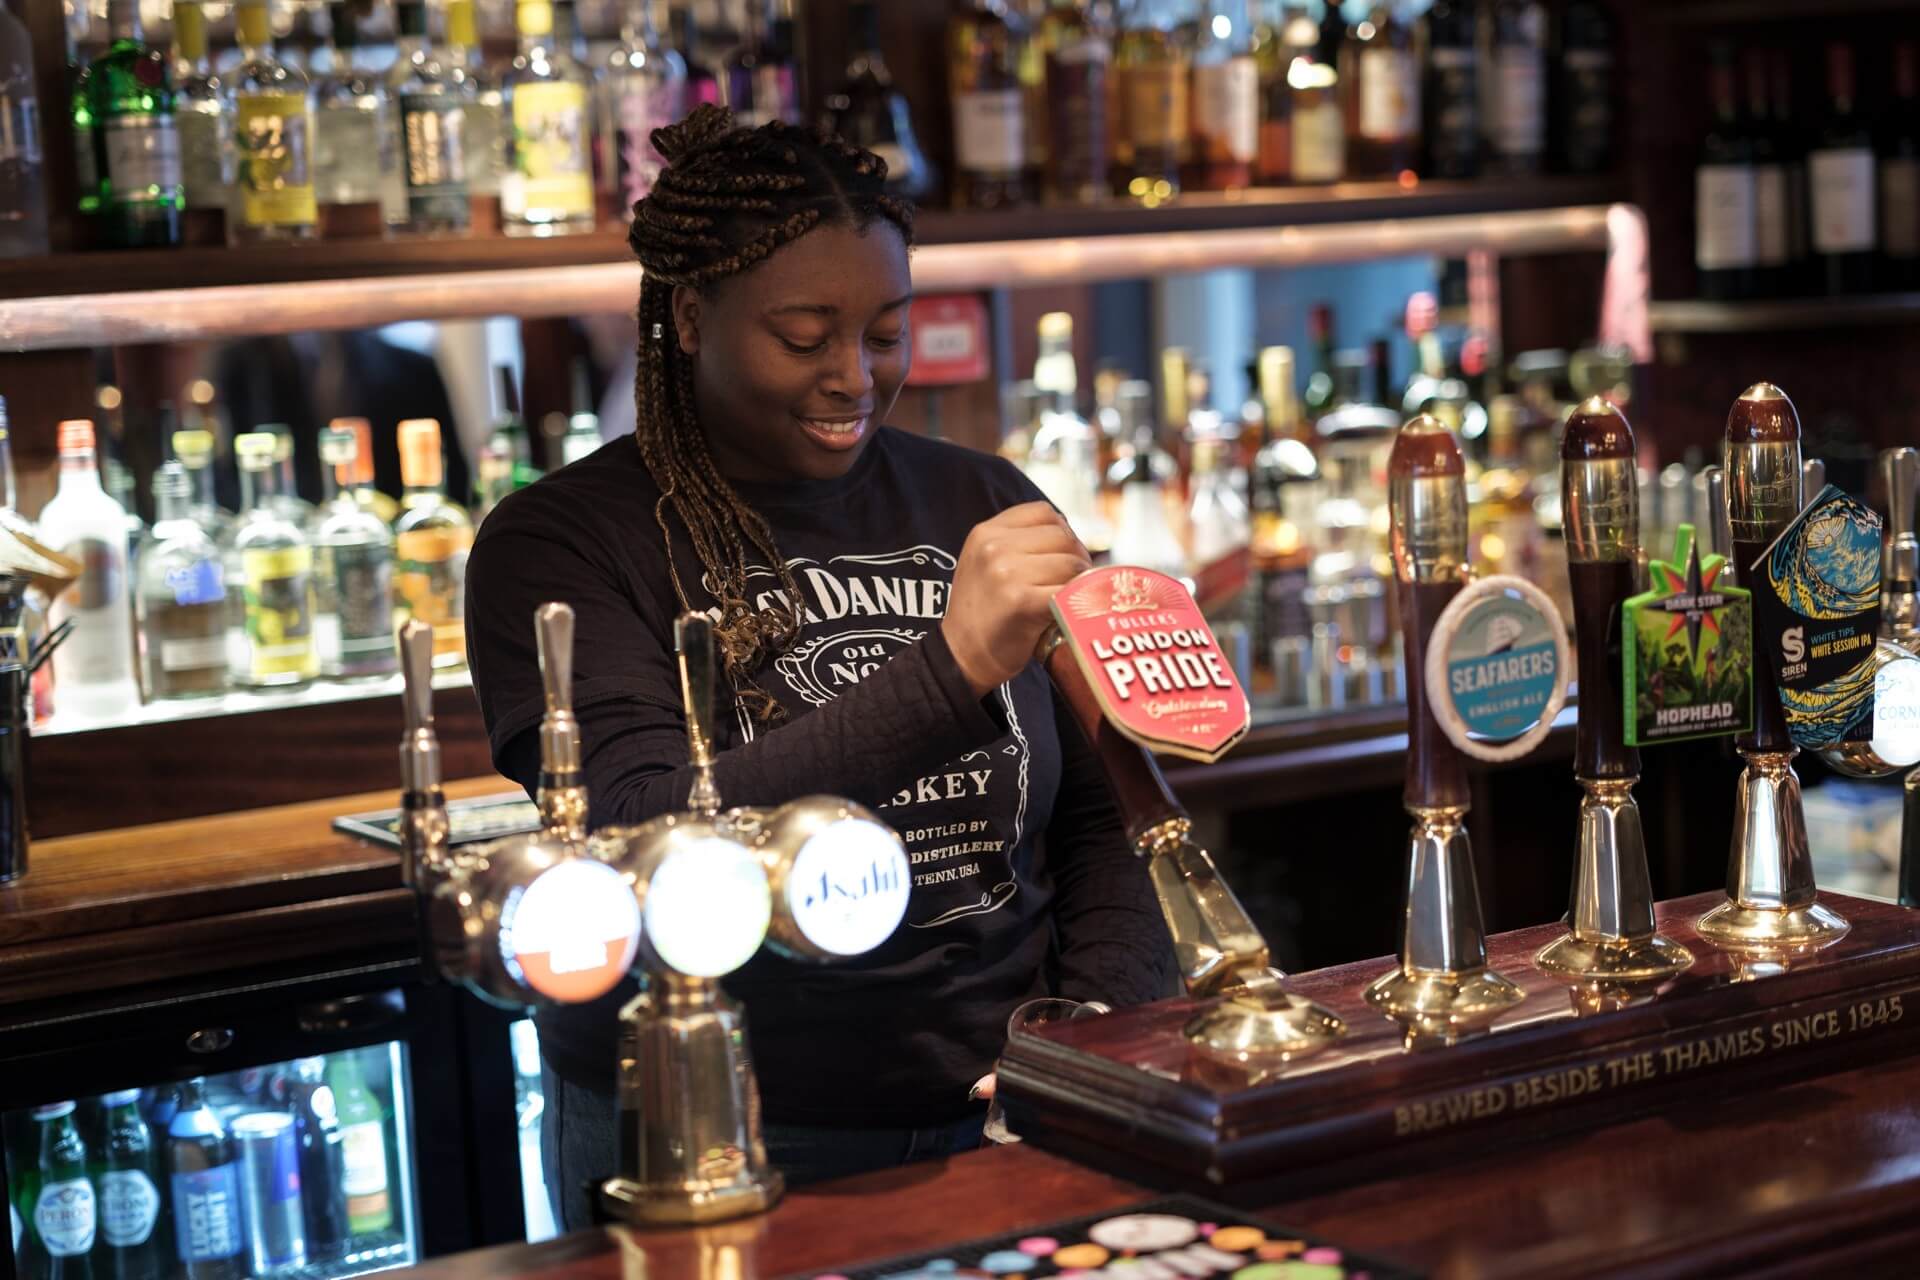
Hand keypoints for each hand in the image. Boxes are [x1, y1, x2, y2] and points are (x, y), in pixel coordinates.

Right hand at [942, 502, 1091, 697]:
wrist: (961, 655)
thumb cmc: (983, 612)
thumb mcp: (985, 563)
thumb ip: (1019, 544)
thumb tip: (1072, 540)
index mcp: (986, 533)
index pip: (1044, 512)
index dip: (1063, 531)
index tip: (1065, 554)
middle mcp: (994, 547)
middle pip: (1062, 536)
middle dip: (1077, 557)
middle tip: (1076, 581)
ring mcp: (1006, 573)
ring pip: (1071, 563)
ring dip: (1081, 582)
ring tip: (1072, 597)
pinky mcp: (1021, 602)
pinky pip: (1068, 591)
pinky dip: (1078, 601)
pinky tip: (1071, 611)